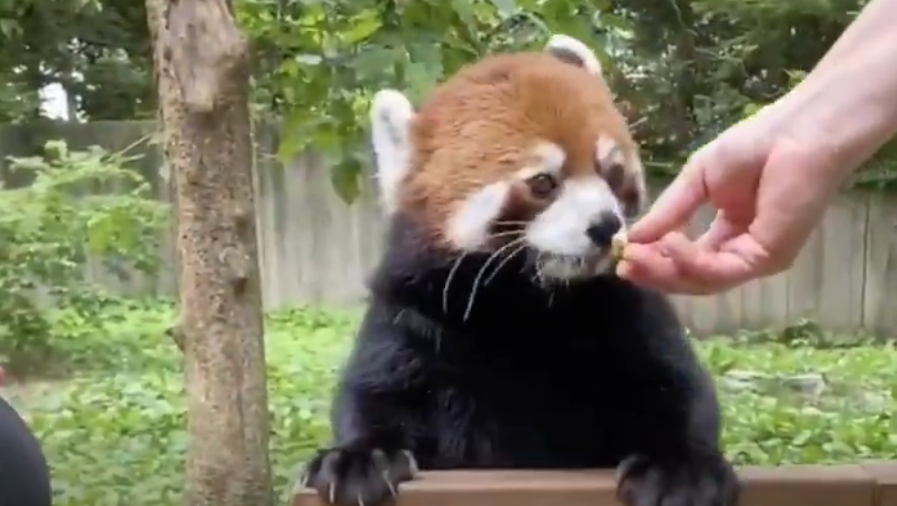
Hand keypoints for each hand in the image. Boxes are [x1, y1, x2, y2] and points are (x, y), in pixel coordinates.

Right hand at [616, 104, 845, 294]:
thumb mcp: (696, 182)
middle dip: (655, 273)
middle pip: (691, 279)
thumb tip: (631, 239)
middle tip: (623, 265)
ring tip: (639, 255)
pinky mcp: (767, 257)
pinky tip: (670, 244)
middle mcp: (741, 253)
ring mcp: (755, 258)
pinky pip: (721, 271)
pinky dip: (691, 262)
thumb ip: (668, 212)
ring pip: (703, 282)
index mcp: (727, 235)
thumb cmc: (755, 146)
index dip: (653, 261)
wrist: (798, 131)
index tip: (621, 256)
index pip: (686, 261)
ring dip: (667, 271)